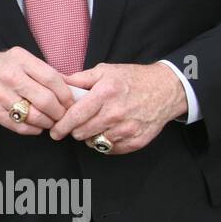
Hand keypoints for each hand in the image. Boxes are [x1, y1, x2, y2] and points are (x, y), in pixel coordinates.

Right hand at [0, 47, 75, 134]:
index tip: (71, 103)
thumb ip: (45, 72)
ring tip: (51, 122)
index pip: (52, 79)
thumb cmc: (4, 66)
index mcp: (21, 60)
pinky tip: (37, 126)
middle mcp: (10, 76)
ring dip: (47, 123)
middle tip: (63, 116)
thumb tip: (73, 88)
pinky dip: (33, 129)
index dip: (66, 94)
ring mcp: (0, 95)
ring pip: (33, 116)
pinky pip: (19, 126)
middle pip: (45, 100)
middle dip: (59, 112)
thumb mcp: (23, 59)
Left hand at [50, 62, 186, 154]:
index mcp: (105, 94)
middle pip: (82, 132)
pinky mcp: (137, 141)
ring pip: (95, 142)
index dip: (61, 126)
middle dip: (74, 131)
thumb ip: (79, 79)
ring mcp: (127, 129)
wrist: (166, 89)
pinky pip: (111, 149)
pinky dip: (105, 143)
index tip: (54, 131)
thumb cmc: (132, 79)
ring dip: (90, 137)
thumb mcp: (105, 71)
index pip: (75, 116)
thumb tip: (57, 82)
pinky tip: (107, 131)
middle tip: (76, 125)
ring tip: (94, 126)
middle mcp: (116, 113)